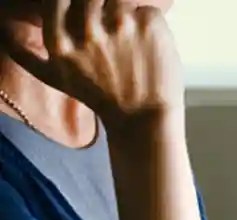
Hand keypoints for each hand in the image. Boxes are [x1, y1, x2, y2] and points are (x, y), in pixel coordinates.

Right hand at [1, 0, 183, 130]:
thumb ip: (27, 55)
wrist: (143, 119)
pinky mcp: (149, 26)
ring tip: (130, 32)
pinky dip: (150, 22)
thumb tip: (4, 34)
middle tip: (110, 23)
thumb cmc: (100, 98)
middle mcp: (87, 30)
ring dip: (126, 11)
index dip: (70, 1)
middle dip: (101, 6)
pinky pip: (149, 9)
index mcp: (60, 41)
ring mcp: (120, 25)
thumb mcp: (55, 78)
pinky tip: (149, 44)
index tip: (81, 10)